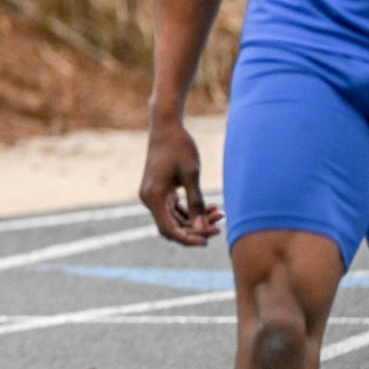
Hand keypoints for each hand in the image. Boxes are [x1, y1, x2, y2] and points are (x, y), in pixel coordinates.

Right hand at [139, 117, 223, 246]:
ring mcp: (153, 195)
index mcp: (153, 197)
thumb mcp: (191, 175)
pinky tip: (209, 207)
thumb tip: (203, 229)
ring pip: (175, 219)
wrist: (166, 127)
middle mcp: (149, 199)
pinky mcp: (160, 190)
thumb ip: (196, 203)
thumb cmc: (179, 147)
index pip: (169, 229)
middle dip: (196, 230)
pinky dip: (190, 211)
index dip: (189, 239)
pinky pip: (174, 209)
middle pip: (172, 227)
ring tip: (218, 213)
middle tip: (220, 226)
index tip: (208, 240)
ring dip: (195, 220)